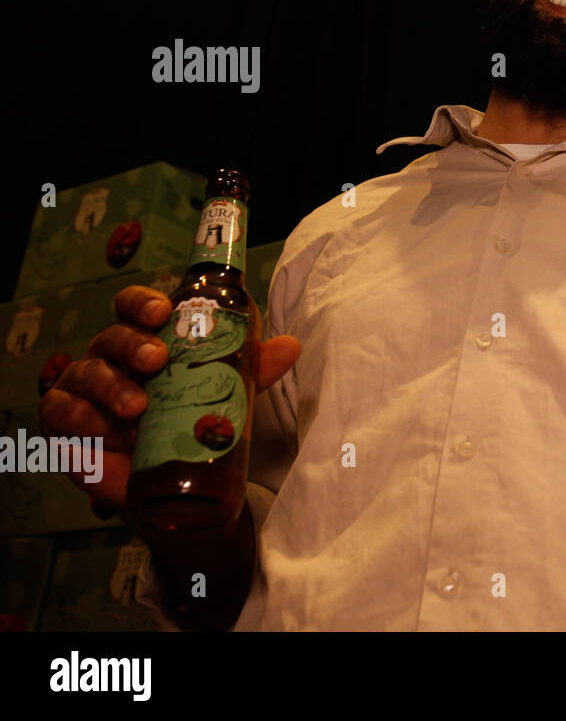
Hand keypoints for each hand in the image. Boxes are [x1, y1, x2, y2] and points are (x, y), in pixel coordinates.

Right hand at [37, 285, 300, 515]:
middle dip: (132, 344)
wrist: (170, 476)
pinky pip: (60, 413)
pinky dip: (79, 418)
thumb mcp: (224, 390)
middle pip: (112, 337)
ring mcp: (83, 388)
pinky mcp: (65, 423)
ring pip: (87, 374)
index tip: (162, 311)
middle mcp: (110, 357)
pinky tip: (101, 429)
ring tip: (137, 407)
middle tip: (156, 360)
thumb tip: (290, 345)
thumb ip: (251, 369)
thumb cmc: (190, 416)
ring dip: (110, 386)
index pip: (134, 307)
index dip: (142, 302)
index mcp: (145, 339)